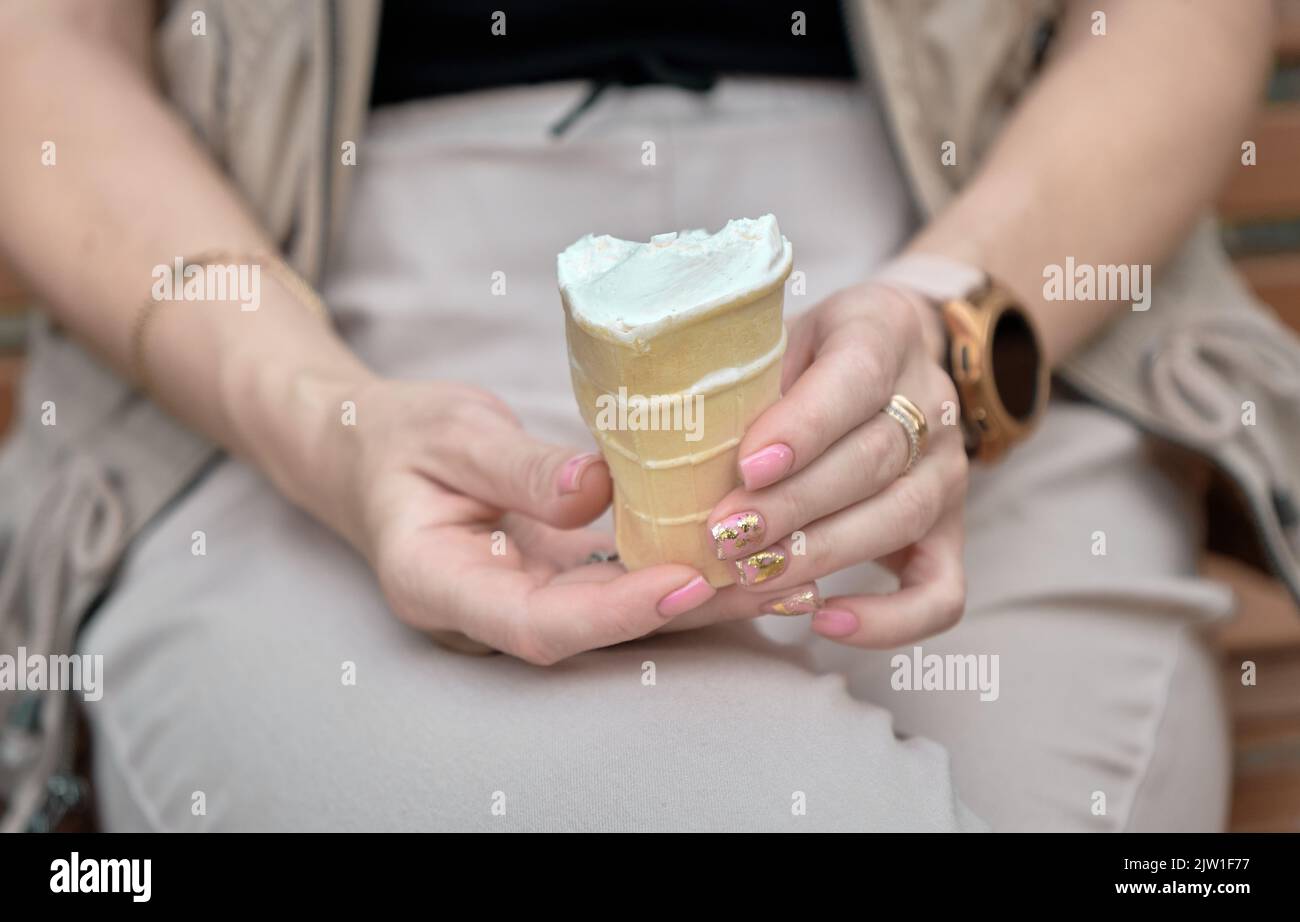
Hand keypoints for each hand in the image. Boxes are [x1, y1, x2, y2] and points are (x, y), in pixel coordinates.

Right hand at [330, 380, 817, 663]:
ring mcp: (519, 601)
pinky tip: (747, 558)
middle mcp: (484, 612)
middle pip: (593, 631)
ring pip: (618, 616)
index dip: (615, 612)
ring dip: (701, 600)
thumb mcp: (451, 433)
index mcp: (438, 584)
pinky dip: (680, 574)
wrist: (367, 450)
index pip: (534, 624)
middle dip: (684, 610)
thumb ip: (520, 468)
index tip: (686, 580)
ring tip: (787, 574)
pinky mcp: (551, 580)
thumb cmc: (398, 436)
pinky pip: (620, 587)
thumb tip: (600, 490)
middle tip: (772, 578)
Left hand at [705, 280, 968, 647]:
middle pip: (874, 458)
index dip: (804, 426)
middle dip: (794, 505)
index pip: (855, 377)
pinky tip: (825, 621)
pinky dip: (890, 618)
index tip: (747, 465)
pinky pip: (941, 591)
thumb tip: (633, 442)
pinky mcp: (951, 532)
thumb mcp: (770, 338)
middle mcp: (930, 402)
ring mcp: (949, 471)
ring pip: (901, 517)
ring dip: (822, 553)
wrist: (891, 356)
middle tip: (725, 535)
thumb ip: (729, 380)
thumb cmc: (805, 356)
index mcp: (882, 331)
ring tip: (753, 573)